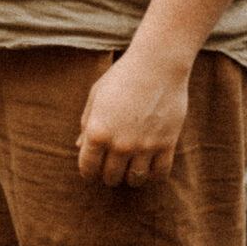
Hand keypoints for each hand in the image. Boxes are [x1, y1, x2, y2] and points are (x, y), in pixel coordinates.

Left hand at [76, 45, 189, 186]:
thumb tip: (80, 147)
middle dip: (108, 175)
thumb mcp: (96, 96)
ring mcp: (144, 147)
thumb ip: (87, 123)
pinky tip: (148, 166)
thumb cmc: (122, 76)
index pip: (88, 168)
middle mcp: (120, 144)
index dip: (88, 171)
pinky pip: (159, 175)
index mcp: (98, 131)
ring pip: (134, 180)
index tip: (93, 168)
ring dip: (129, 177)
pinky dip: (152, 176)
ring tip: (129, 166)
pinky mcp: (166, 145)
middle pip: (111, 178)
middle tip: (111, 165)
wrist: (156, 64)